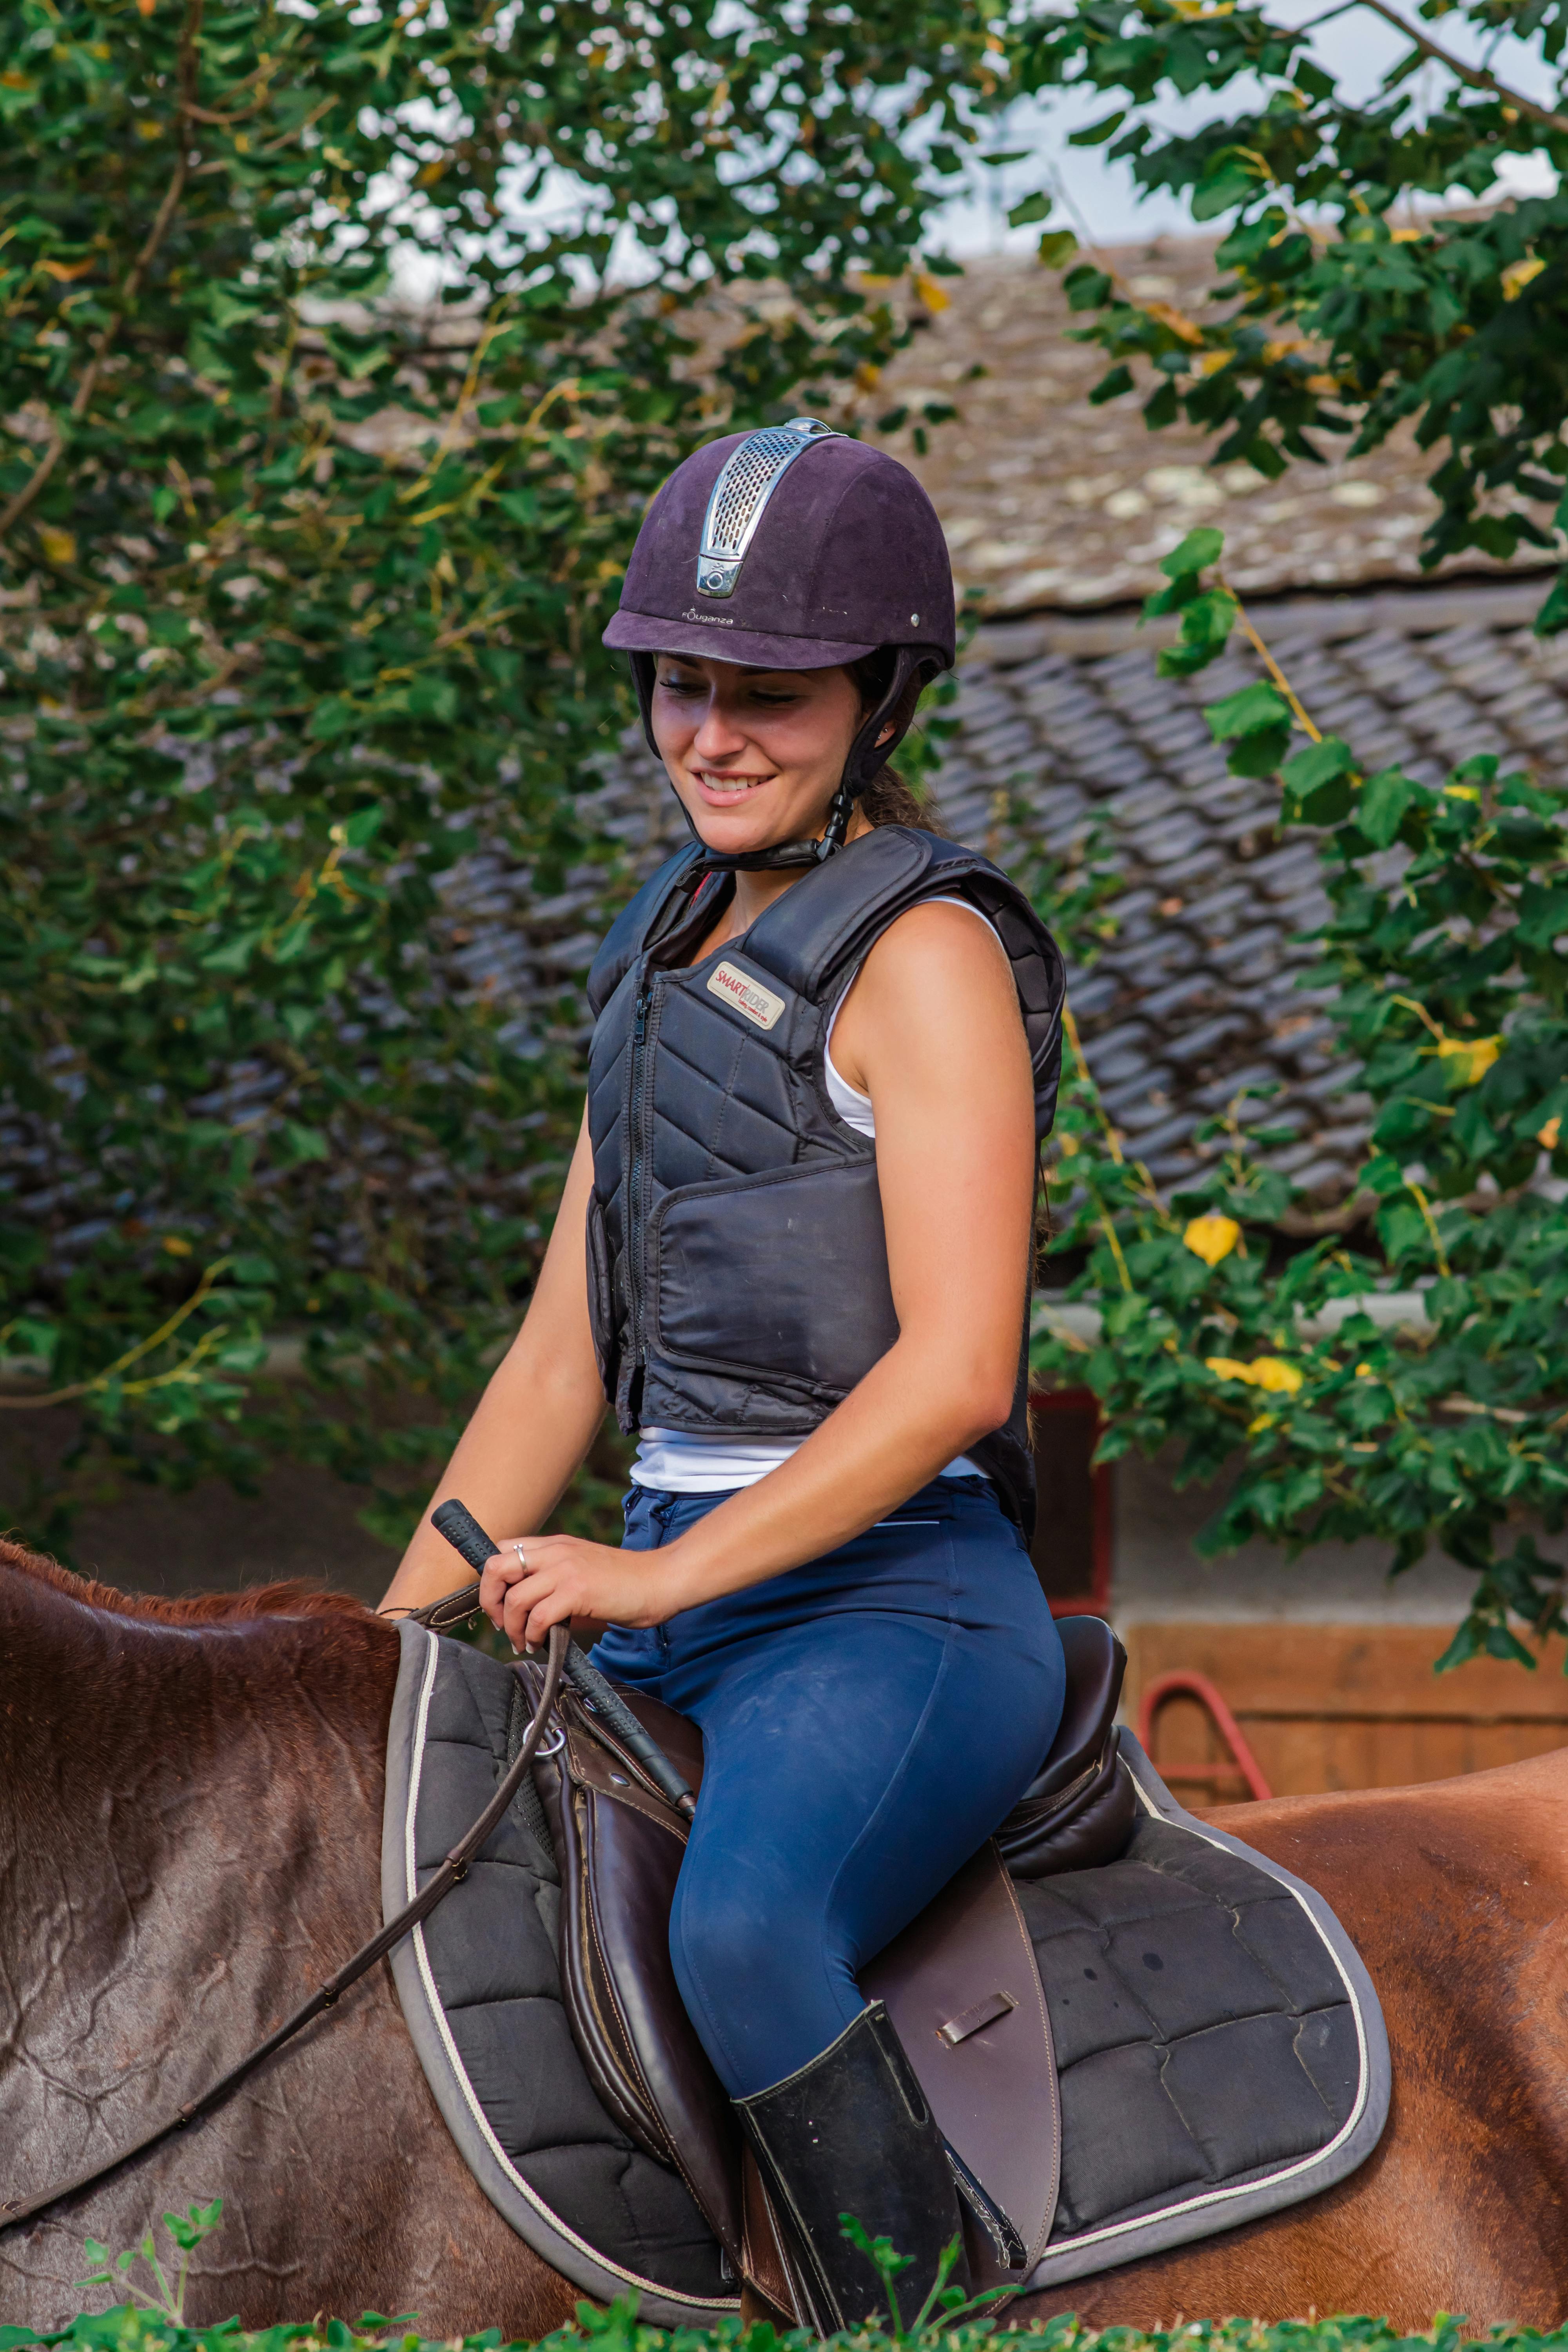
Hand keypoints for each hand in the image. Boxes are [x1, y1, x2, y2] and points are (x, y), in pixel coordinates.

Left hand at [479, 1532, 676, 1652]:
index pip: (503, 1549)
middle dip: (489, 1601)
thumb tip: (530, 1614)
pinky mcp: (578, 1591)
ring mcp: (566, 1570)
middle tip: (502, 1624)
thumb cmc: (627, 1582)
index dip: (493, 1579)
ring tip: (523, 1641)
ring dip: (512, 1626)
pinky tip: (541, 1643)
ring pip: (514, 1597)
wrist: (661, 1580)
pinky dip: (533, 1635)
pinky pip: (538, 1616)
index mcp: (555, 1545)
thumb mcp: (583, 1570)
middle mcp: (555, 1552)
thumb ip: (556, 1582)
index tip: (501, 1604)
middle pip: (496, 1567)